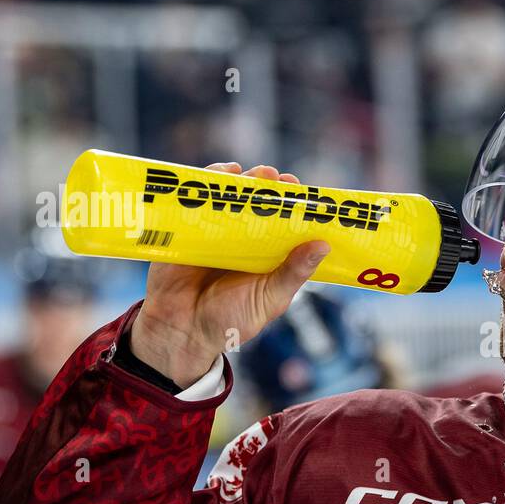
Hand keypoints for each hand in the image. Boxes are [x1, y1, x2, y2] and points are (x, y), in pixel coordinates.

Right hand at [130, 163, 329, 387]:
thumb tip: (323, 245)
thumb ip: (293, 273)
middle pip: (261, 204)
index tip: (310, 196)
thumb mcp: (269, 299)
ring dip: (247, 180)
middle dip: (273, 187)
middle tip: (281, 179)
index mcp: (269, 256)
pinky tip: (226, 172)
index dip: (299, 208)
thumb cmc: (230, 321)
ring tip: (260, 174)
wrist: (181, 331)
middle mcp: (245, 240)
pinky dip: (212, 181)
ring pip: (233, 197)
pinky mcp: (188, 228)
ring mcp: (216, 232)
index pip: (288, 225)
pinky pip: (200, 199)